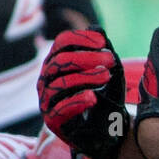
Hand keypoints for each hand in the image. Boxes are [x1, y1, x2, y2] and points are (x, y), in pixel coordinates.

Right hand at [37, 28, 128, 158]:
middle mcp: (48, 80)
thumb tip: (97, 28)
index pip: (61, 43)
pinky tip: (92, 97)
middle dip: (86, 58)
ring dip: (85, 77)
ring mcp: (47, 101)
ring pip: (59, 84)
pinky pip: (58, 109)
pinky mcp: (53, 121)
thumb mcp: (110, 71)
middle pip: (59, 61)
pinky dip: (75, 101)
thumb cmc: (107, 97)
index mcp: (59, 63)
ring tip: (106, 76)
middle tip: (110, 60)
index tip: (103, 43)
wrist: (111, 130)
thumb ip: (103, 52)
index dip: (81, 39)